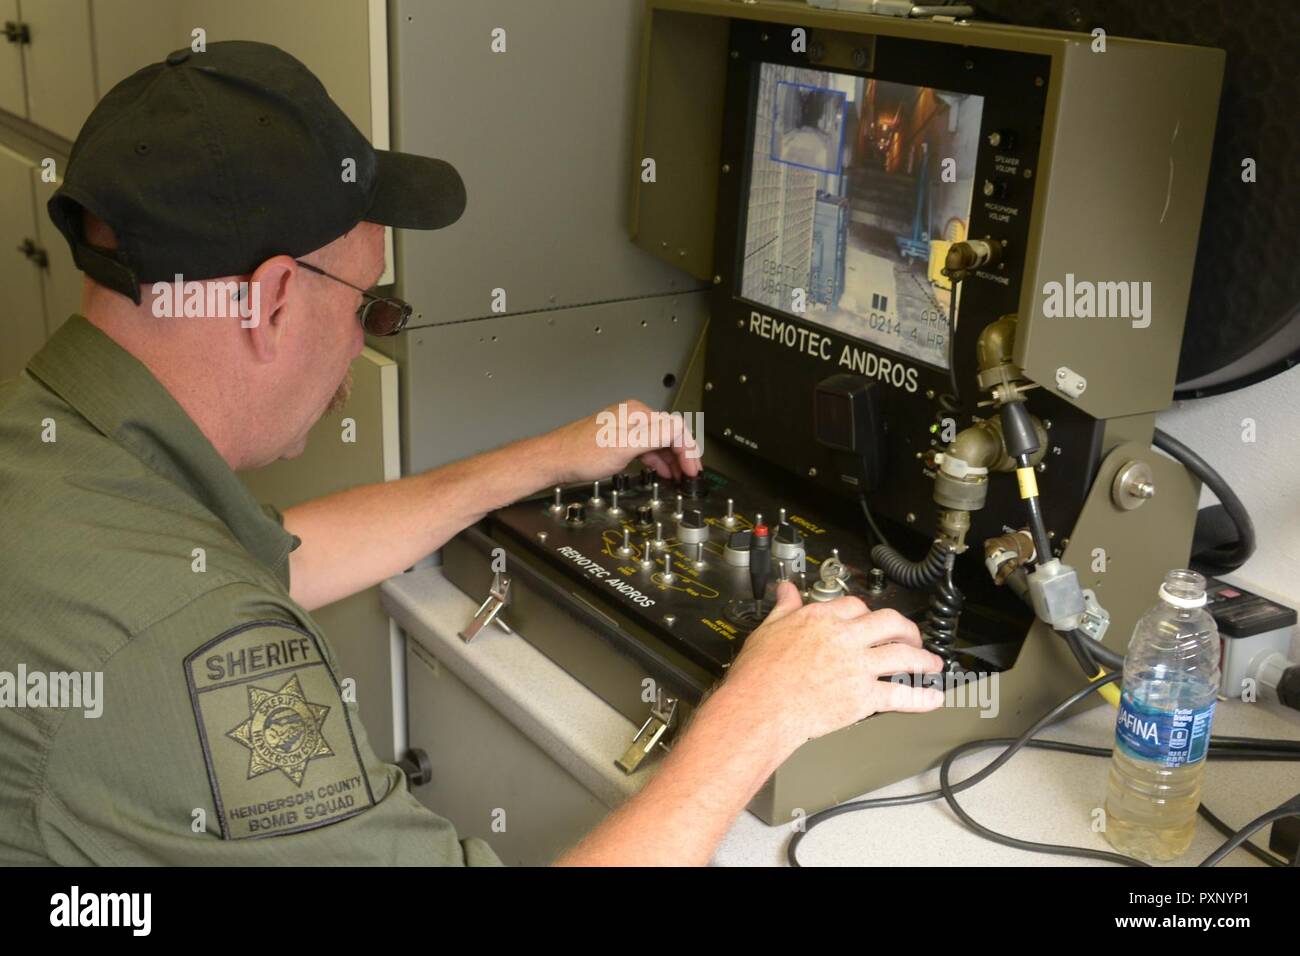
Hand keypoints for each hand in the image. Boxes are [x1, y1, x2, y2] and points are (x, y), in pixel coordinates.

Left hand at [548, 399, 700, 484]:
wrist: (555, 460)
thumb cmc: (581, 453)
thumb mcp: (626, 445)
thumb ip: (657, 436)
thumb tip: (681, 432)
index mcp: (638, 414)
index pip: (676, 427)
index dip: (689, 449)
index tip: (693, 468)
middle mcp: (633, 417)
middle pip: (669, 434)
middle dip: (683, 455)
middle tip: (691, 475)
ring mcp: (625, 428)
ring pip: (658, 442)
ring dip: (671, 459)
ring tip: (679, 477)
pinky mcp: (618, 440)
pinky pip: (646, 448)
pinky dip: (656, 460)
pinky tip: (660, 470)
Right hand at [718, 582, 944, 753]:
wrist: (760, 707)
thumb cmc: (759, 673)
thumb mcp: (768, 629)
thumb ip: (784, 607)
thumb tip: (786, 590)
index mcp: (822, 619)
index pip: (856, 606)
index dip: (868, 613)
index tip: (871, 621)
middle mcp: (845, 638)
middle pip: (890, 623)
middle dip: (908, 630)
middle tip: (913, 637)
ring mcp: (857, 667)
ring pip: (903, 656)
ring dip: (924, 660)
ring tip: (933, 663)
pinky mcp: (863, 696)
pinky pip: (900, 695)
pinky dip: (921, 698)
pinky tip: (933, 698)